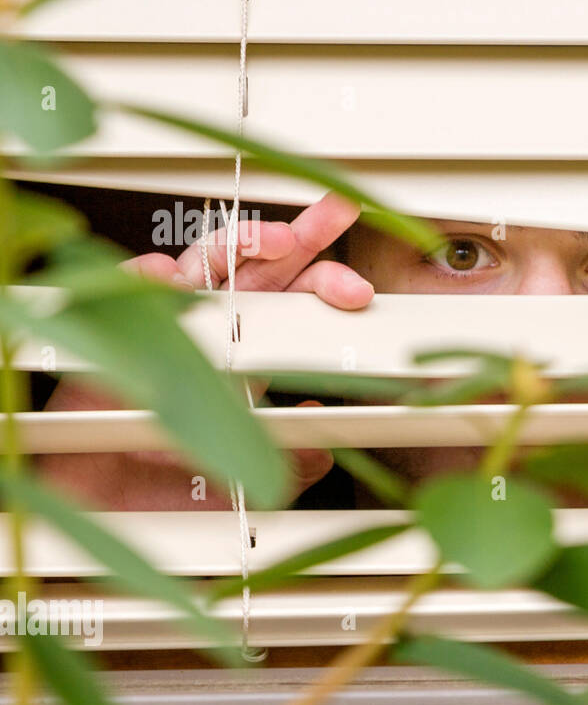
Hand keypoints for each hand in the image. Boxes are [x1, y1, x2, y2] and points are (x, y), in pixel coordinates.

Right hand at [36, 193, 368, 509]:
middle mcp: (220, 319)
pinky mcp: (123, 320)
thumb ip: (296, 463)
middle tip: (338, 214)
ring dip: (244, 242)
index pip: (301, 296)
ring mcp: (172, 313)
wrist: (108, 490)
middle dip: (306, 234)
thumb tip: (324, 451)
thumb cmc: (174, 469)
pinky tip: (165, 274)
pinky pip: (135, 285)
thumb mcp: (257, 474)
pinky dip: (150, 276)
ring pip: (211, 259)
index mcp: (257, 341)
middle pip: (268, 262)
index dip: (330, 284)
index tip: (361, 293)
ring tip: (276, 239)